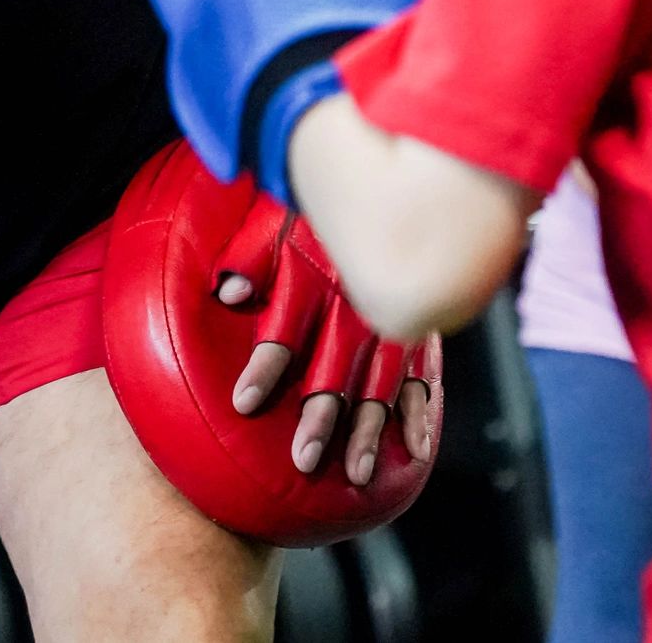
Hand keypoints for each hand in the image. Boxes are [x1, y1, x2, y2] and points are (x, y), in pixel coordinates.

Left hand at [208, 195, 441, 482]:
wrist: (395, 178)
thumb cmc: (319, 208)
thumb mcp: (280, 218)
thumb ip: (254, 255)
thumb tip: (228, 291)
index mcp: (317, 272)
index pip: (287, 323)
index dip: (267, 364)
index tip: (243, 403)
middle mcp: (356, 299)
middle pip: (337, 363)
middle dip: (321, 413)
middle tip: (303, 458)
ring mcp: (391, 316)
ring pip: (382, 379)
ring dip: (369, 427)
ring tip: (354, 472)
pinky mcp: (418, 326)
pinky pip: (423, 373)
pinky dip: (419, 411)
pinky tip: (412, 449)